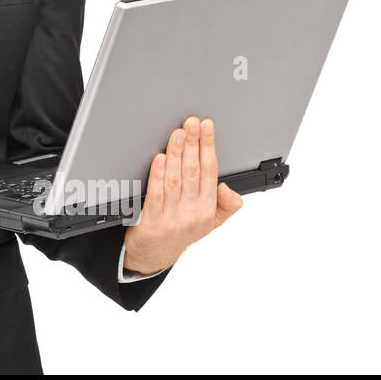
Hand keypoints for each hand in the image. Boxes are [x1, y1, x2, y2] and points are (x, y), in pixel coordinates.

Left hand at [122, 116, 243, 273]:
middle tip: (192, 123)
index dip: (209, 147)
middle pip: (194, 171)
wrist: (153, 256)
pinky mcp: (152, 220)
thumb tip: (228, 187)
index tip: (207, 127)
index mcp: (207, 209)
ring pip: (176, 179)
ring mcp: (172, 217)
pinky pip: (157, 193)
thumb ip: (225, 205)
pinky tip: (159, 158)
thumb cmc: (180, 232)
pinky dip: (158, 174)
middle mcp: (191, 212)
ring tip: (178, 133)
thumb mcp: (210, 222)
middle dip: (194, 143)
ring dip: (177, 153)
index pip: (210, 172)